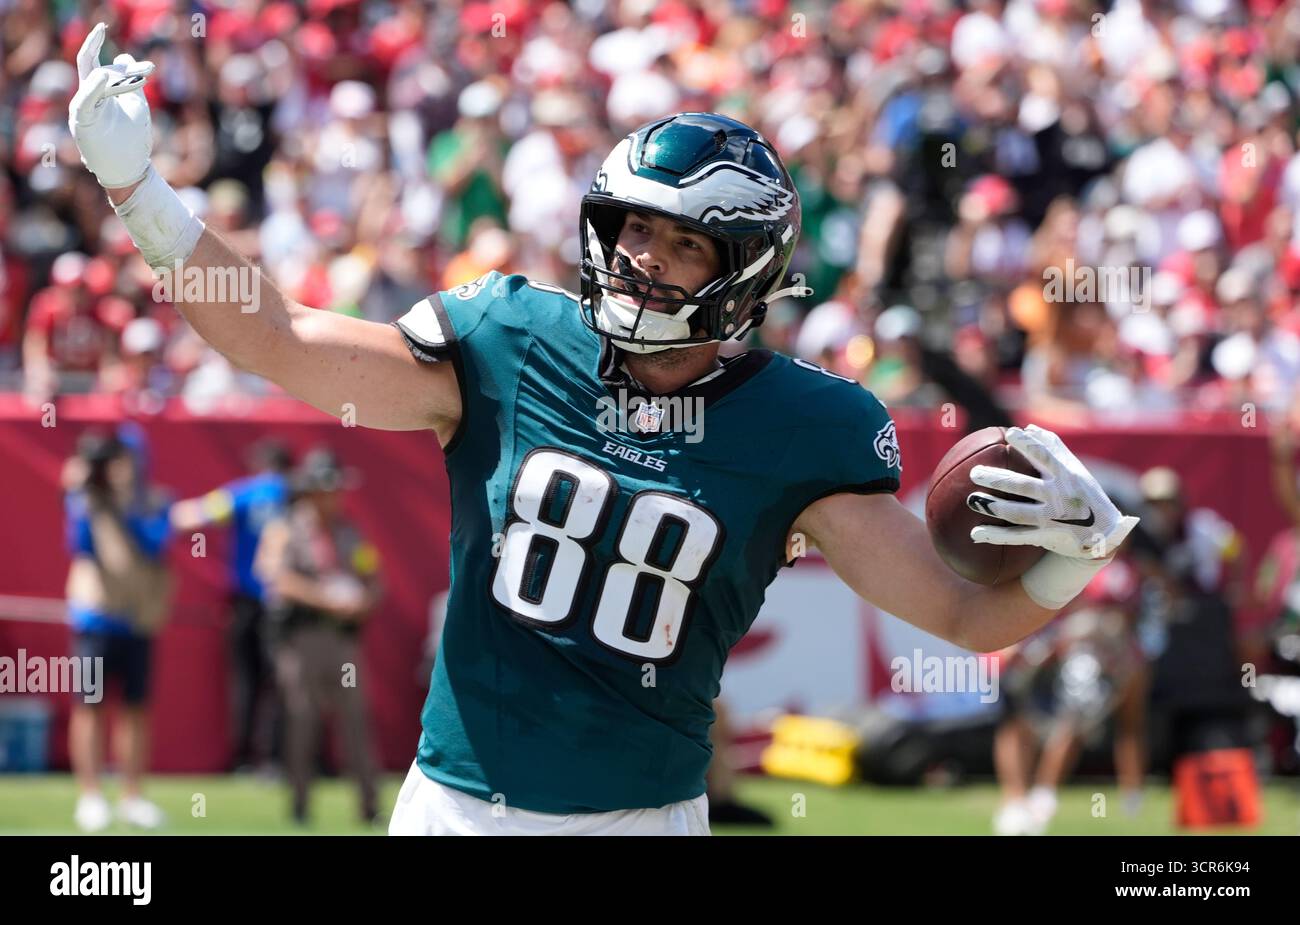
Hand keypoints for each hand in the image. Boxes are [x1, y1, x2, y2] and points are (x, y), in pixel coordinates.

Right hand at [68, 23, 155, 189]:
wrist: (130, 169)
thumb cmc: (132, 137)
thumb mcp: (135, 103)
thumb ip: (130, 80)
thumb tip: (125, 55)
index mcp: (95, 92)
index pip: (91, 60)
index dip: (94, 42)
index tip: (102, 27)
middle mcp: (85, 98)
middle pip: (95, 70)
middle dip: (122, 68)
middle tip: (149, 69)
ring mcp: (82, 110)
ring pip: (92, 83)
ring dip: (115, 77)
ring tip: (133, 72)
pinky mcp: (83, 124)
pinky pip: (84, 102)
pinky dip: (92, 89)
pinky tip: (102, 77)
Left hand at [966, 424, 1138, 559]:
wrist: (1106, 533)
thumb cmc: (1085, 496)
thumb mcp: (1076, 471)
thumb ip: (1054, 449)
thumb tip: (1029, 428)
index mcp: (1067, 476)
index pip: (1045, 456)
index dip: (1027, 444)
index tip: (1009, 435)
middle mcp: (1060, 496)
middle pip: (1024, 486)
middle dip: (998, 479)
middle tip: (974, 473)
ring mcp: (1053, 518)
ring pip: (1018, 513)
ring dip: (993, 507)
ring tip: (972, 500)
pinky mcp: (1047, 537)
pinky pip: (1018, 537)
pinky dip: (996, 536)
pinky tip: (975, 534)